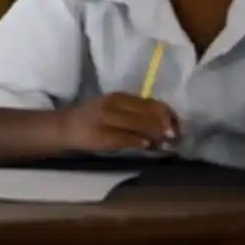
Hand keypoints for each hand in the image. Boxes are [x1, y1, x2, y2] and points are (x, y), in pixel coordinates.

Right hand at [60, 92, 178, 152]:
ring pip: (140, 125)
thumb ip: (137, 113)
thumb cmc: (95, 118)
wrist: (66, 127)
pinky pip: (126, 138)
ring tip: (165, 145)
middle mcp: (114, 104)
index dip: (168, 115)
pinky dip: (139, 142)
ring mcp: (107, 119)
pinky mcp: (101, 135)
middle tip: (175, 139)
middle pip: (148, 114)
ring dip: (156, 136)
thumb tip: (167, 124)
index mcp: (120, 97)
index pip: (151, 103)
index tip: (178, 127)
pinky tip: (147, 146)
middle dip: (165, 127)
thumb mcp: (116, 109)